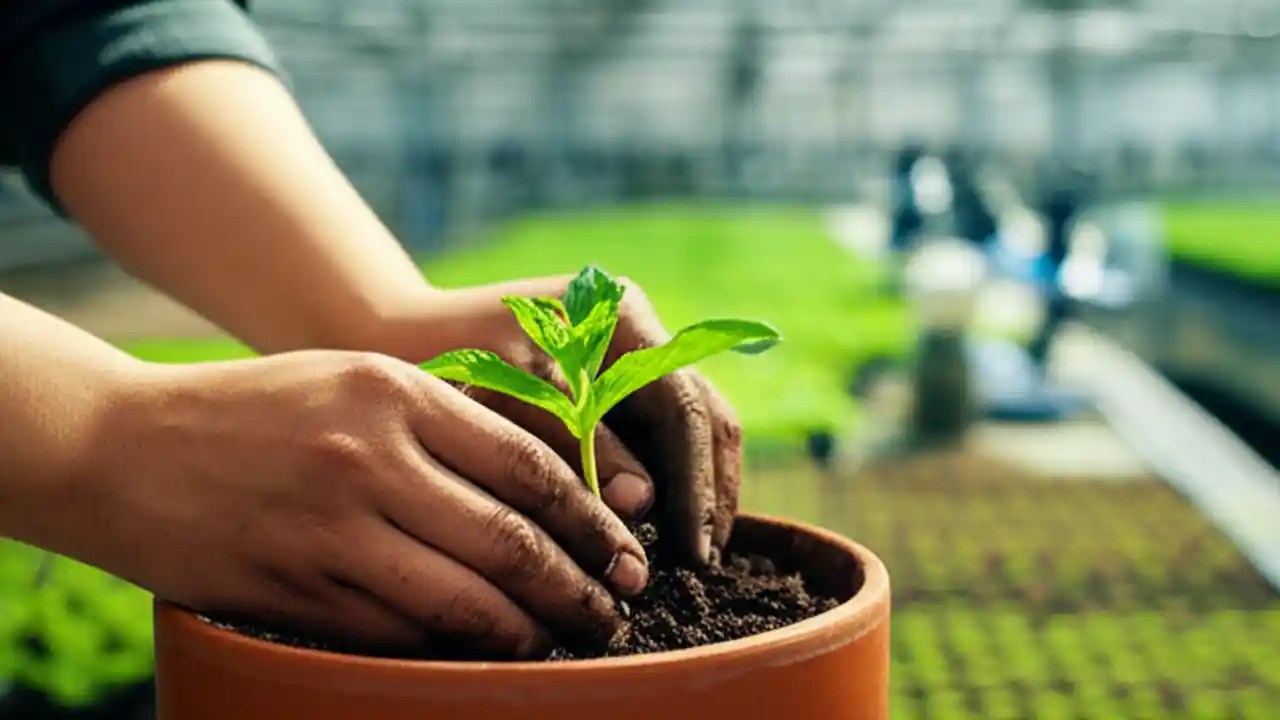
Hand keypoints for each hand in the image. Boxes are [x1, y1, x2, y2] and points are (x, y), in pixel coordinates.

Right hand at [64, 352, 646, 655]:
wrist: (126, 447)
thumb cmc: (261, 409)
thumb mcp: (357, 383)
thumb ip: (447, 424)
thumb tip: (543, 494)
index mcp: (396, 393)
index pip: (529, 463)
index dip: (592, 518)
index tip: (625, 552)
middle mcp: (371, 458)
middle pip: (511, 539)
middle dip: (579, 585)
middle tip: (617, 610)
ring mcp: (331, 529)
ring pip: (464, 600)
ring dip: (528, 630)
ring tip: (562, 641)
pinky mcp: (297, 588)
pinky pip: (400, 633)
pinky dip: (453, 648)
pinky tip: (482, 652)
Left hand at [378, 277, 743, 563]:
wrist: (400, 344)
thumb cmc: (437, 367)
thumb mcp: (498, 404)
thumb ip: (568, 445)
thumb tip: (643, 503)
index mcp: (617, 316)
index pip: (681, 407)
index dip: (694, 485)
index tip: (692, 551)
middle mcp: (639, 333)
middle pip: (706, 416)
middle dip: (708, 493)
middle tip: (700, 567)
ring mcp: (636, 358)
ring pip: (699, 429)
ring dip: (700, 493)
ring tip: (691, 561)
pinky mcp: (622, 389)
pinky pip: (666, 440)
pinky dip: (672, 486)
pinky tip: (661, 536)